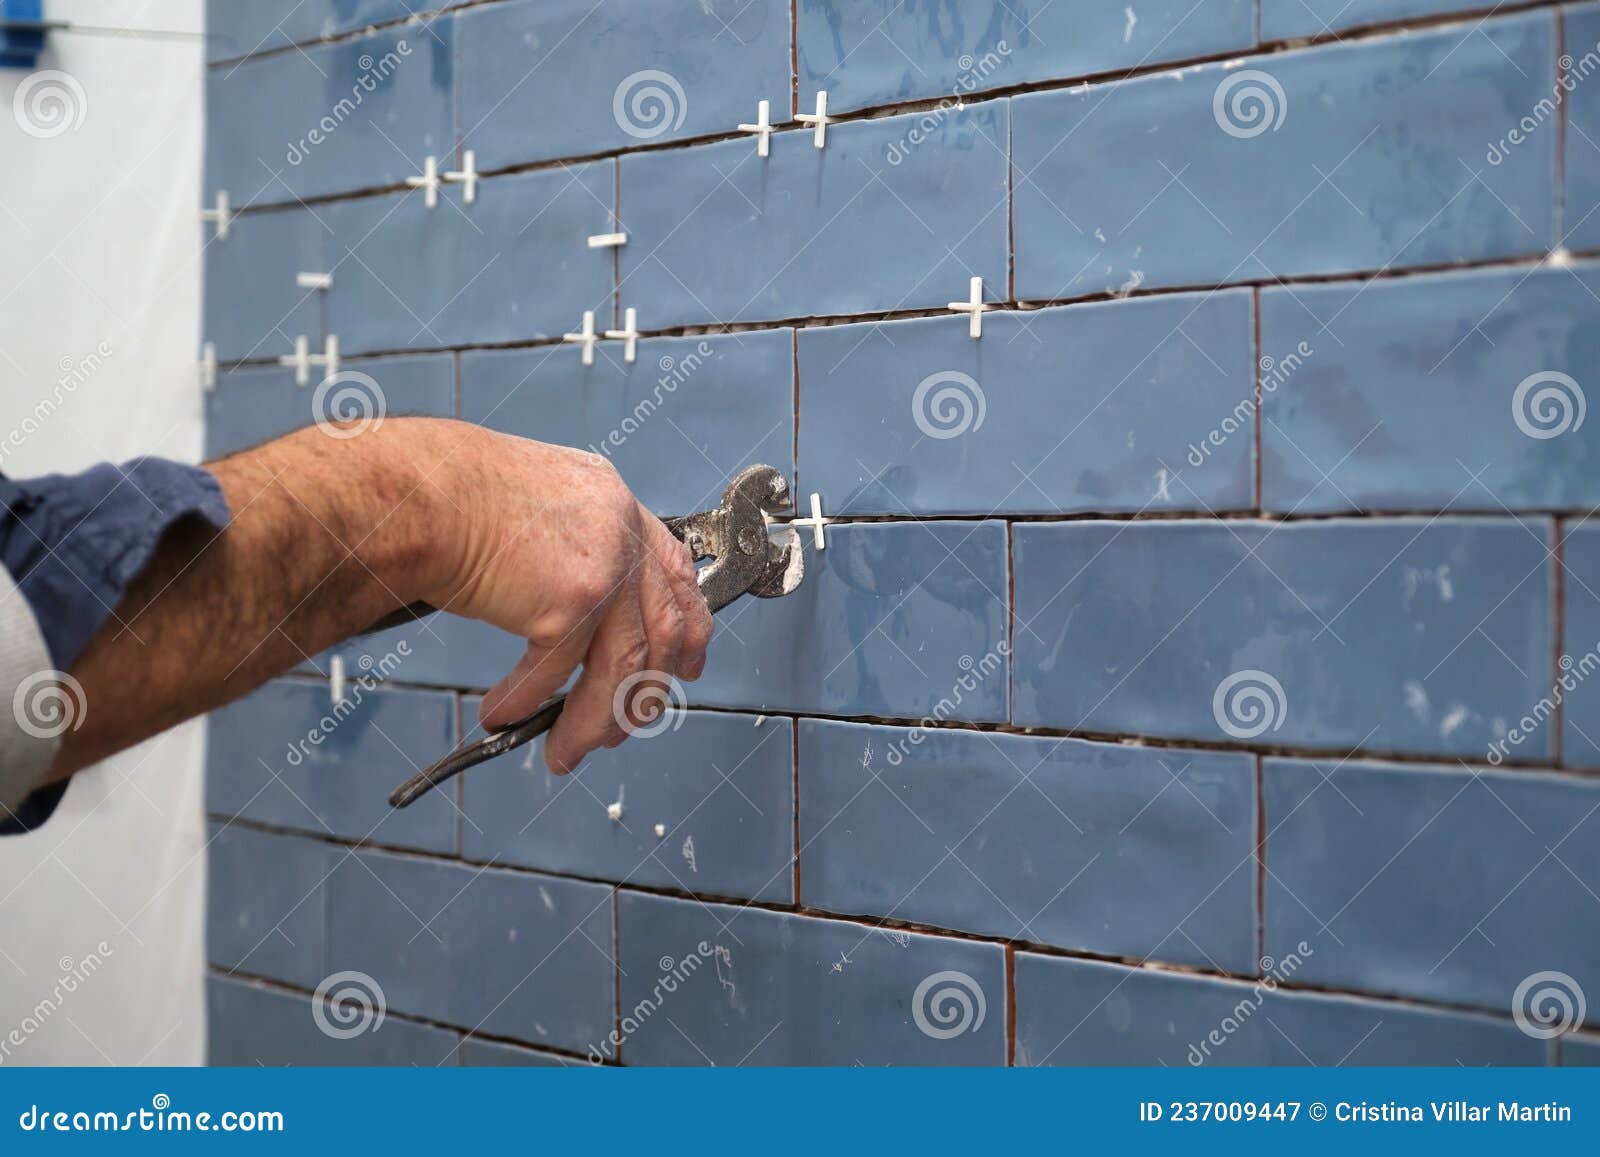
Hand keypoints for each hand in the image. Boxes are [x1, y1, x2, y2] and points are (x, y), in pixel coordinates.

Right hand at [410, 423, 713, 772]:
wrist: (416, 488)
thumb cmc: (448, 493)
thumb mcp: (534, 510)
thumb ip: (567, 551)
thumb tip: (572, 615)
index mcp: (613, 503)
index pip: (674, 573)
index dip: (687, 627)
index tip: (687, 664)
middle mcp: (620, 530)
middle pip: (662, 630)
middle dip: (643, 693)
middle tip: (617, 730)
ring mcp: (604, 566)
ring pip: (623, 667)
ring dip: (593, 721)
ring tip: (564, 751)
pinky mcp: (572, 600)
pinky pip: (557, 673)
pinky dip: (527, 701)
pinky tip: (502, 715)